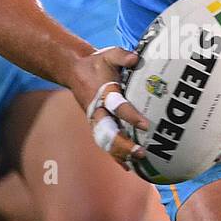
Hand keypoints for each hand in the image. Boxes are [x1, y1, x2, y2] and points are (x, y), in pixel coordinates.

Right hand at [68, 45, 149, 167]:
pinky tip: (129, 167)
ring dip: (120, 153)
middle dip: (123, 143)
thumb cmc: (97, 62)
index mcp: (102, 93)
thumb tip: (135, 58)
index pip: (117, 106)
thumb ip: (122, 55)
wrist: (74, 70)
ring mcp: (95, 119)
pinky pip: (105, 143)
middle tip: (140, 151)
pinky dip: (115, 155)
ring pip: (105, 141)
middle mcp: (97, 109)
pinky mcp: (96, 125)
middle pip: (108, 131)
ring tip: (137, 160)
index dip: (130, 116)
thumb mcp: (109, 54)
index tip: (145, 125)